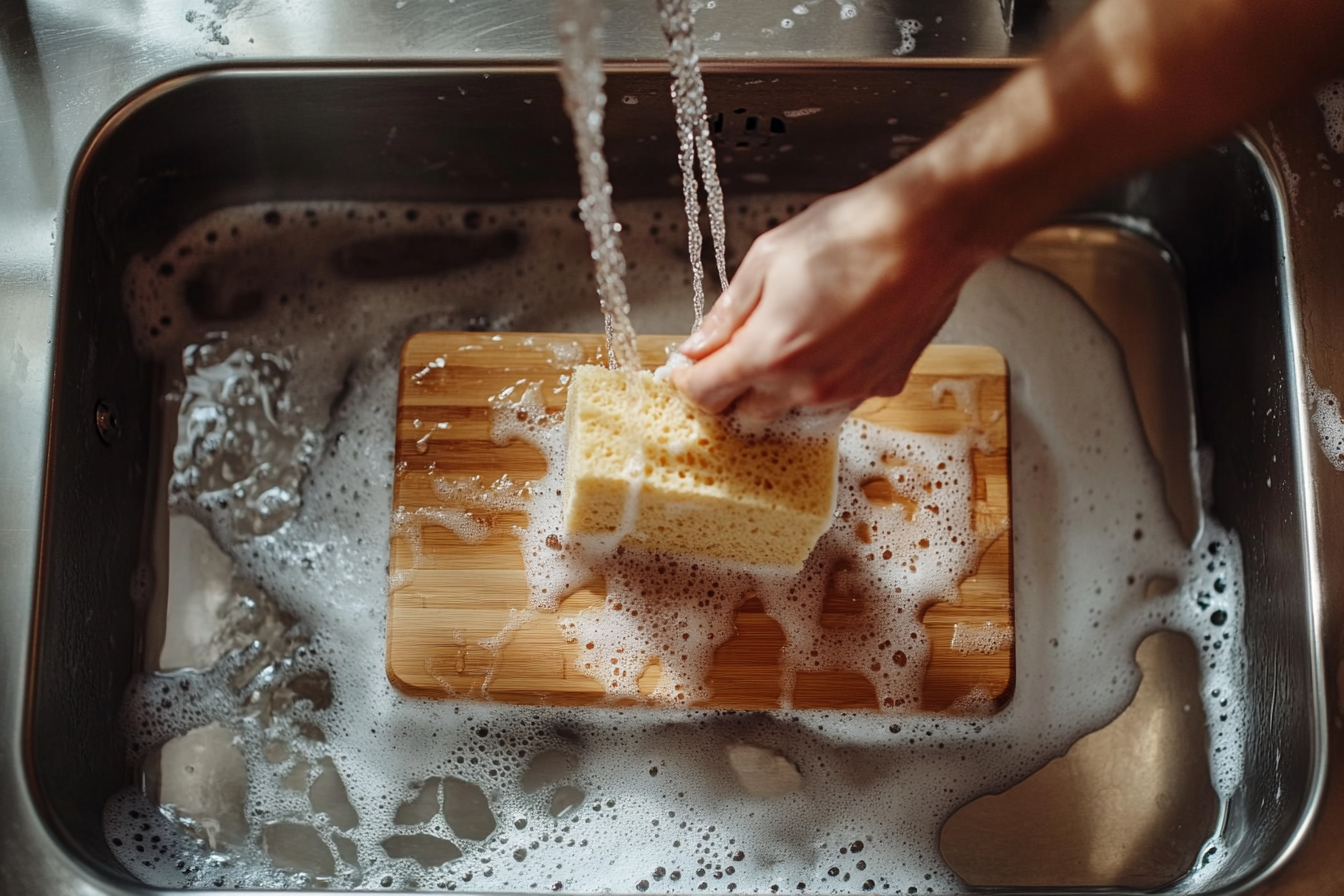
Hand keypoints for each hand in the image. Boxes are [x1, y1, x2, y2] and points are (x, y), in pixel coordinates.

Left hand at [671, 165, 988, 419]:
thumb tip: (699, 344)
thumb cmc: (851, 234)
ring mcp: (849, 391)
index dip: (690, 380)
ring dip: (781, 387)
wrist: (930, 231)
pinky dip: (827, 378)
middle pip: (747, 413)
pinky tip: (836, 338)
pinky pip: (840, 397)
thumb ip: (728, 313)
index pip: (707, 394)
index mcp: (769, 353)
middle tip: (736, 350)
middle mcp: (807, 385)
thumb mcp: (768, 259)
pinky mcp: (883, 384)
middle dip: (733, 389)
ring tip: (793, 336)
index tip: (689, 366)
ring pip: (794, 409)